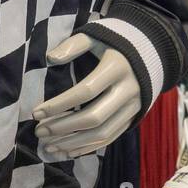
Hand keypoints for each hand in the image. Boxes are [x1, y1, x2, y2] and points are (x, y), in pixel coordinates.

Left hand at [33, 34, 141, 158]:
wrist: (151, 54)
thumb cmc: (114, 45)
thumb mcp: (96, 36)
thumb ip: (73, 45)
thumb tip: (51, 59)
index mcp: (117, 68)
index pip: (85, 91)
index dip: (60, 104)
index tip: (36, 112)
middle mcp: (128, 91)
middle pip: (94, 117)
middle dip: (63, 128)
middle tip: (39, 132)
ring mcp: (133, 107)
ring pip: (102, 133)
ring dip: (73, 143)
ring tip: (49, 146)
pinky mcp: (133, 118)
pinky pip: (110, 138)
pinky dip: (87, 148)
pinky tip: (67, 151)